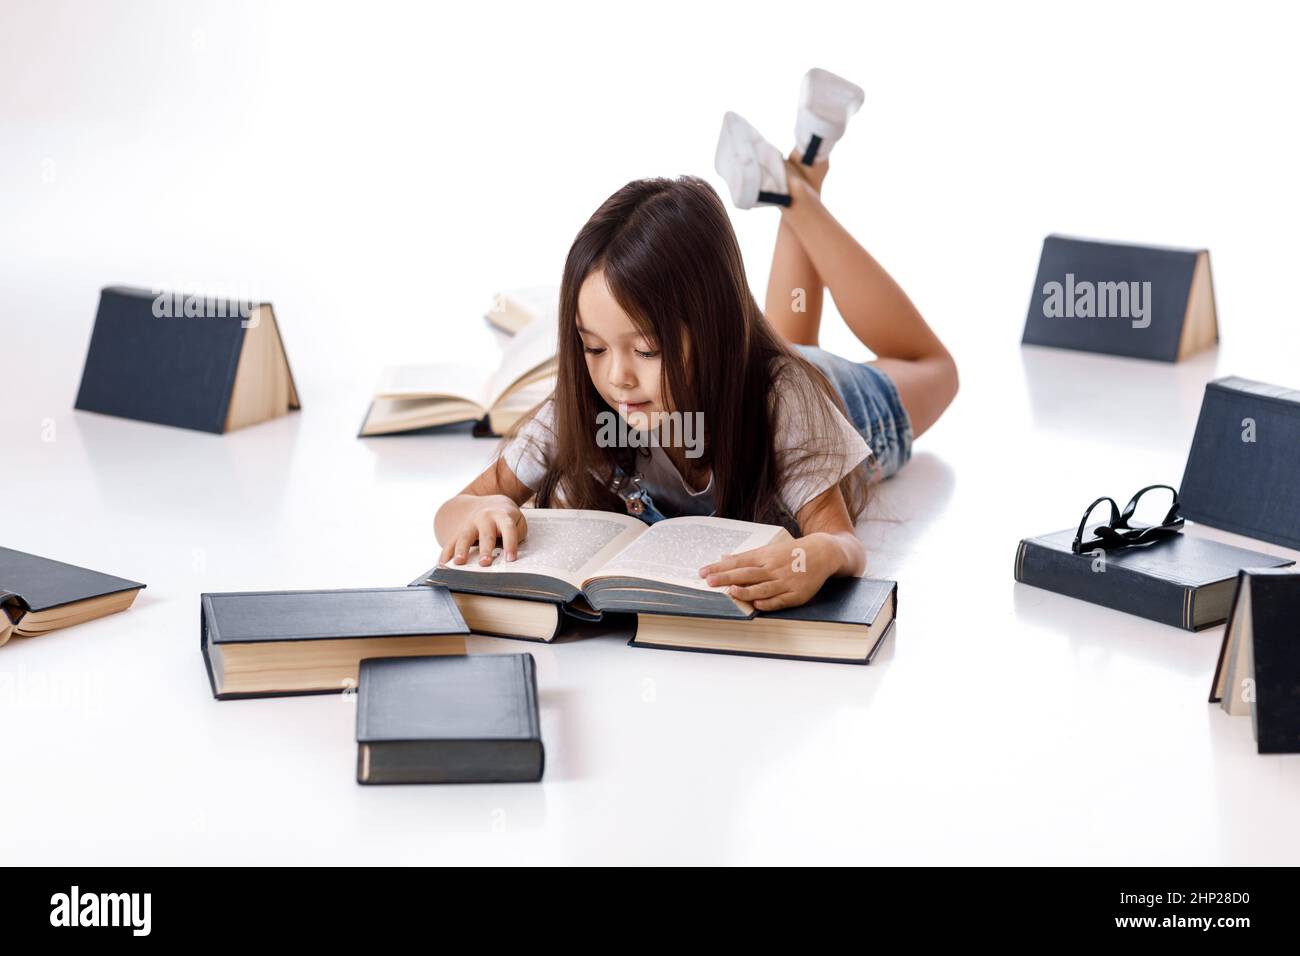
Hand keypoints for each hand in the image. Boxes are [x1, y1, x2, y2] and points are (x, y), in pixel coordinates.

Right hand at [438, 496, 527, 565]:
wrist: (489, 504)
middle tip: (485, 563)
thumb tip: (508, 554)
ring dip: (461, 550)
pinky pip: (450, 543)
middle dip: (485, 549)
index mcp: (502, 515)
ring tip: (459, 562)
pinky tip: (442, 564)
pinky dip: (445, 554)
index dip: (510, 544)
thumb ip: (516, 535)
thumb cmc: (506, 518)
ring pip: (464, 537)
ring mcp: (469, 524)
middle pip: (485, 534)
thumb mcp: (517, 522)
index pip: (508, 529)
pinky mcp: (458, 532)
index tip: (511, 559)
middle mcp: (484, 518)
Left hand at [698, 533, 839, 611]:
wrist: (822, 553)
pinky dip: (768, 603)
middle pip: (746, 574)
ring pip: (763, 588)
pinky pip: (780, 600)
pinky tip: (756, 604)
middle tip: (708, 581)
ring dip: (747, 590)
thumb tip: (724, 557)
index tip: (702, 572)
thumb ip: (747, 557)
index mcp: (765, 557)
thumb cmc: (791, 553)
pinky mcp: (796, 594)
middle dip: (726, 577)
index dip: (719, 568)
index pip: (737, 562)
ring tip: (731, 590)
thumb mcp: (769, 550)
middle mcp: (773, 569)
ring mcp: (785, 582)